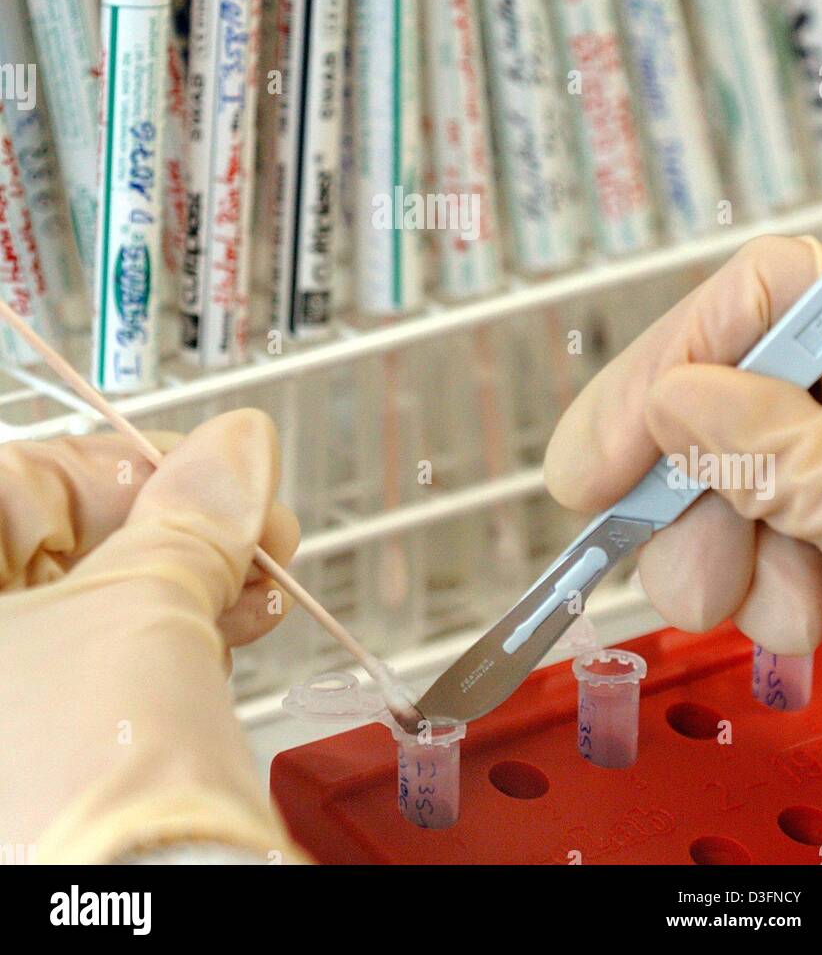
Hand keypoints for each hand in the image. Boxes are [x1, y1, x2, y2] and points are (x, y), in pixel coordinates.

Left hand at [0, 409, 303, 862]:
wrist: (128, 911)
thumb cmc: (79, 772)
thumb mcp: (146, 606)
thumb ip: (189, 512)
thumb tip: (236, 447)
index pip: (23, 481)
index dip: (128, 467)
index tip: (212, 466)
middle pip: (61, 547)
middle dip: (175, 528)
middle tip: (254, 522)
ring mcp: (9, 704)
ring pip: (92, 610)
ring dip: (188, 582)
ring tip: (261, 581)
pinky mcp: (41, 757)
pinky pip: (104, 672)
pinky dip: (174, 643)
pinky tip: (236, 628)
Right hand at [545, 235, 821, 653]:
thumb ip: (790, 456)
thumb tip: (675, 400)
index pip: (759, 288)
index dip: (661, 370)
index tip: (593, 473)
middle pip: (730, 386)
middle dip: (689, 493)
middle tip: (688, 577)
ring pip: (740, 471)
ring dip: (729, 559)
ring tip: (778, 615)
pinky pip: (777, 535)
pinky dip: (769, 587)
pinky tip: (803, 616)